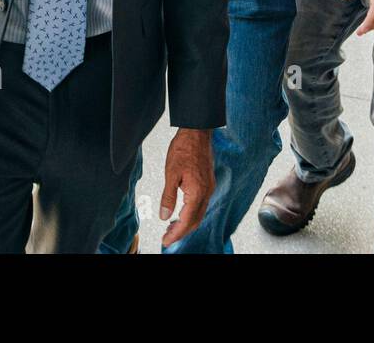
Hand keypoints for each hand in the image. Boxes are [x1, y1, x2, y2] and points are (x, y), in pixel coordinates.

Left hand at [160, 127, 213, 246]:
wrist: (197, 132)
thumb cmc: (184, 148)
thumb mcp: (171, 173)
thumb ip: (168, 197)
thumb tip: (164, 216)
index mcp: (197, 192)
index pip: (187, 220)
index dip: (176, 234)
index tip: (166, 241)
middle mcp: (206, 192)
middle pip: (195, 220)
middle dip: (181, 232)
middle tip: (167, 238)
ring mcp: (209, 188)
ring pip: (199, 213)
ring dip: (186, 223)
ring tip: (171, 228)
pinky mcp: (208, 183)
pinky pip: (201, 204)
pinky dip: (191, 213)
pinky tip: (181, 212)